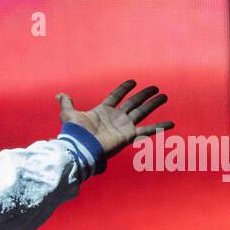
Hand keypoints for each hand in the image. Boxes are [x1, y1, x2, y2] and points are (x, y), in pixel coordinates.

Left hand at [56, 79, 172, 156]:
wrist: (80, 147)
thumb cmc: (75, 132)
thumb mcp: (68, 115)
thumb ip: (66, 104)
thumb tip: (58, 94)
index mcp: (103, 111)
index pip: (116, 96)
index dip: (124, 89)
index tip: (133, 82)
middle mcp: (116, 117)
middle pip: (133, 103)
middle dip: (144, 95)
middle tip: (155, 88)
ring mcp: (124, 126)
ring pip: (142, 112)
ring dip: (153, 104)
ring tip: (164, 96)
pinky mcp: (129, 136)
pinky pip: (147, 130)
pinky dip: (159, 127)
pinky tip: (171, 123)